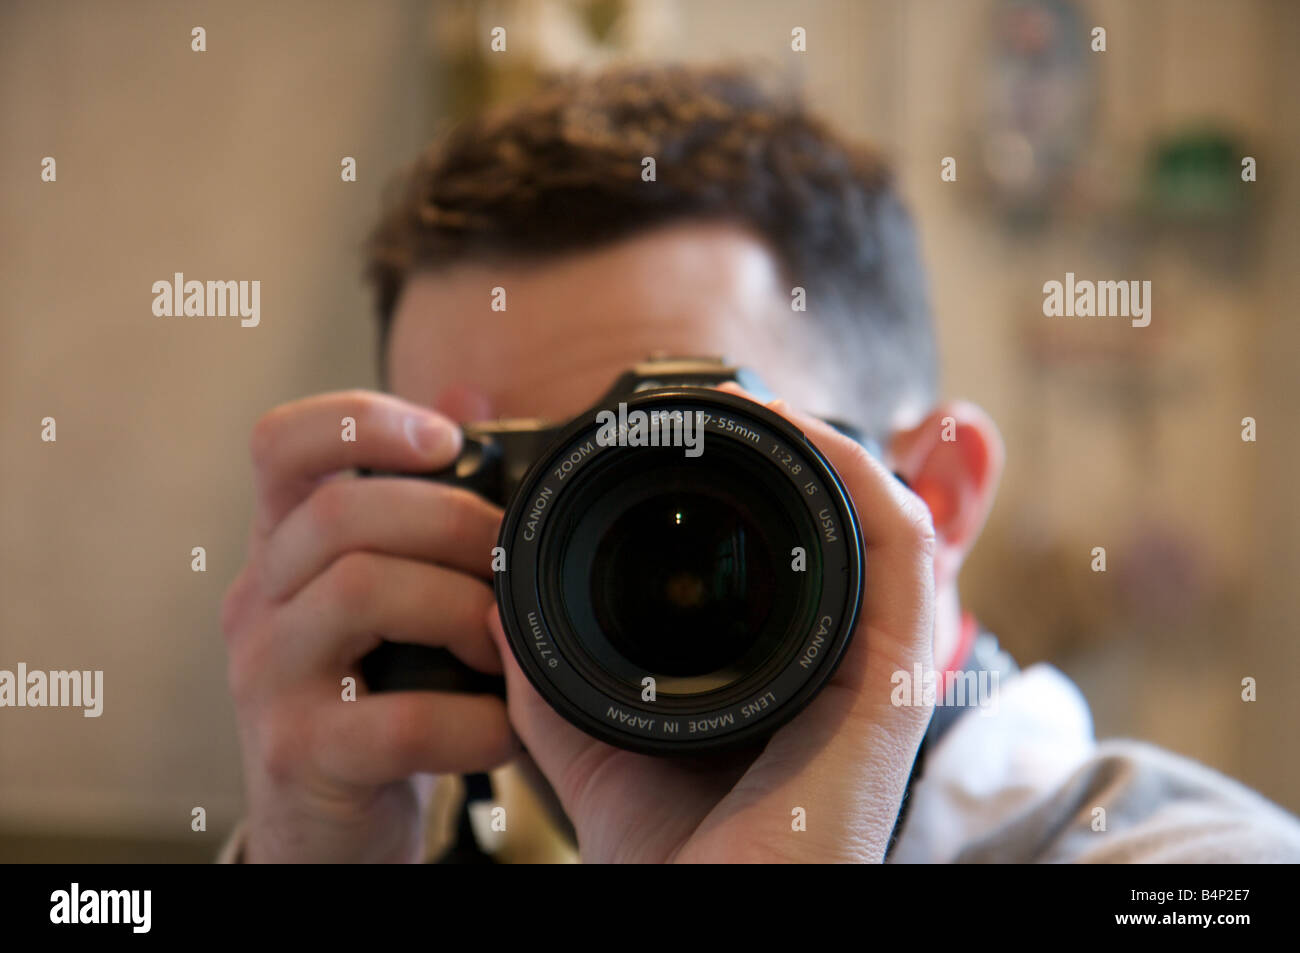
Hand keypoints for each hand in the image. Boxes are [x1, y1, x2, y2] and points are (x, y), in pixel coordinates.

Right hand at [221, 391, 516, 861]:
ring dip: (462, 608)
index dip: (359, 418)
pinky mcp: (299, 754)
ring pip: (361, 591)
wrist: (324, 820)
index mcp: (283, 544)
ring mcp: (267, 677)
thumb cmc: (371, 689)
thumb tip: (471, 400)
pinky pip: (401, 720)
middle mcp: (258, 598)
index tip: (446, 439)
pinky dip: (476, 721)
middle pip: (340, 511)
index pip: (280, 442)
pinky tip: (504, 727)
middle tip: (508, 562)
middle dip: (450, 521)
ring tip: (503, 643)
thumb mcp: (384, 589)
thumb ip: (419, 500)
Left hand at [488, 386, 937, 861]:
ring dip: (828, 452)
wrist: (703, 924)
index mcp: (788, 680)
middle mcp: (842, 668)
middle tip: (728, 408)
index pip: (796, 565)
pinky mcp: (894, 682)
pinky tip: (797, 438)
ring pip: (888, 525)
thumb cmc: (670, 862)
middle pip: (848, 534)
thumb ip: (555, 685)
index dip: (760, 491)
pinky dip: (862, 480)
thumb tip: (501, 613)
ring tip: (757, 408)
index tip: (689, 443)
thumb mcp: (597, 752)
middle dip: (797, 457)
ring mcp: (876, 672)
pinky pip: (906, 553)